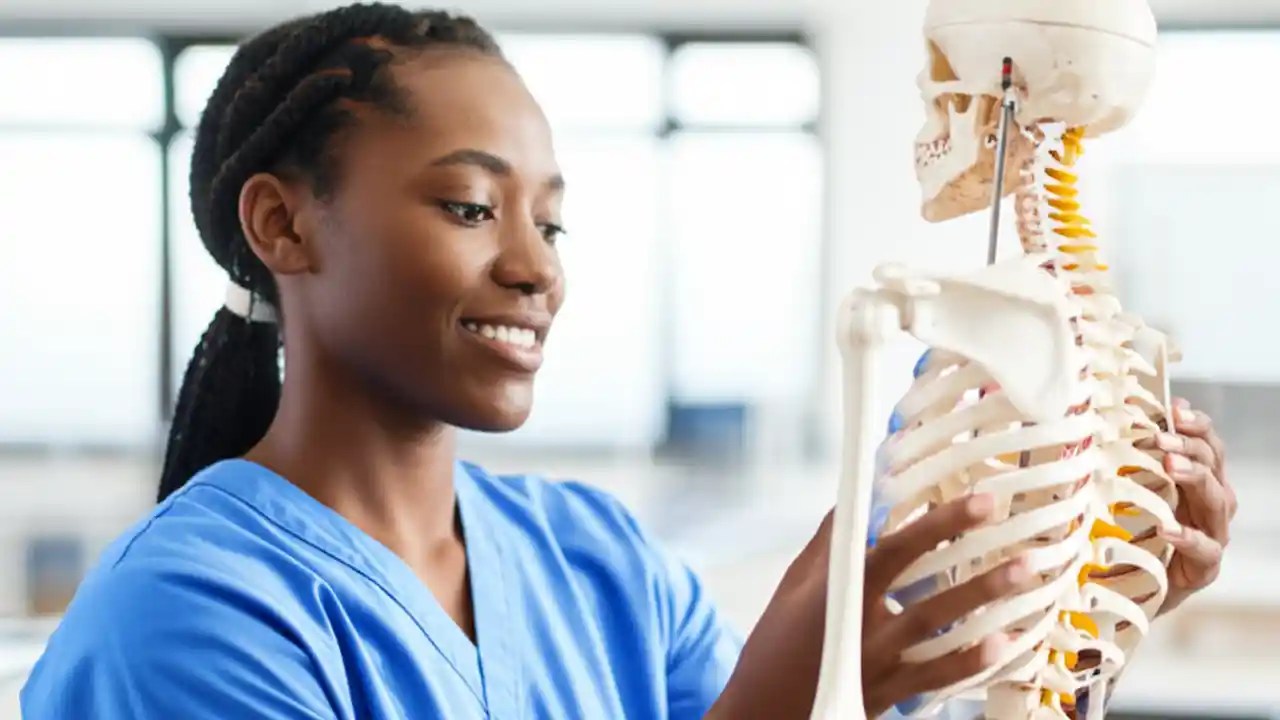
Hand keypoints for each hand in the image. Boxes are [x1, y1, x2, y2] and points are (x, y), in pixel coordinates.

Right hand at [711, 494, 1027, 719]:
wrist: (766, 710)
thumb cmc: (776, 643)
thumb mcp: (792, 586)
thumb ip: (829, 544)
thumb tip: (856, 497)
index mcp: (839, 593)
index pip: (895, 549)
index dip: (937, 521)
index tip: (976, 498)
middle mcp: (864, 627)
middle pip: (927, 587)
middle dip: (970, 554)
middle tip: (1008, 520)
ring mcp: (881, 663)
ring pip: (942, 629)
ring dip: (987, 598)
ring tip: (1026, 570)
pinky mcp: (891, 693)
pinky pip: (940, 676)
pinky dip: (975, 659)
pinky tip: (1007, 640)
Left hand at [1148, 398, 1235, 614]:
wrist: (1132, 591)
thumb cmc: (1131, 534)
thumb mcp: (1129, 493)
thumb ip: (1130, 462)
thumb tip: (1110, 424)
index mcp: (1198, 482)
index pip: (1207, 445)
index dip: (1196, 425)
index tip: (1175, 409)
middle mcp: (1211, 504)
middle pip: (1214, 465)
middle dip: (1189, 446)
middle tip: (1161, 438)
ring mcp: (1212, 535)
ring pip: (1216, 499)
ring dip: (1194, 478)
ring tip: (1171, 465)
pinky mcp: (1205, 569)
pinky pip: (1205, 550)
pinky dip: (1188, 537)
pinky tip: (1168, 528)